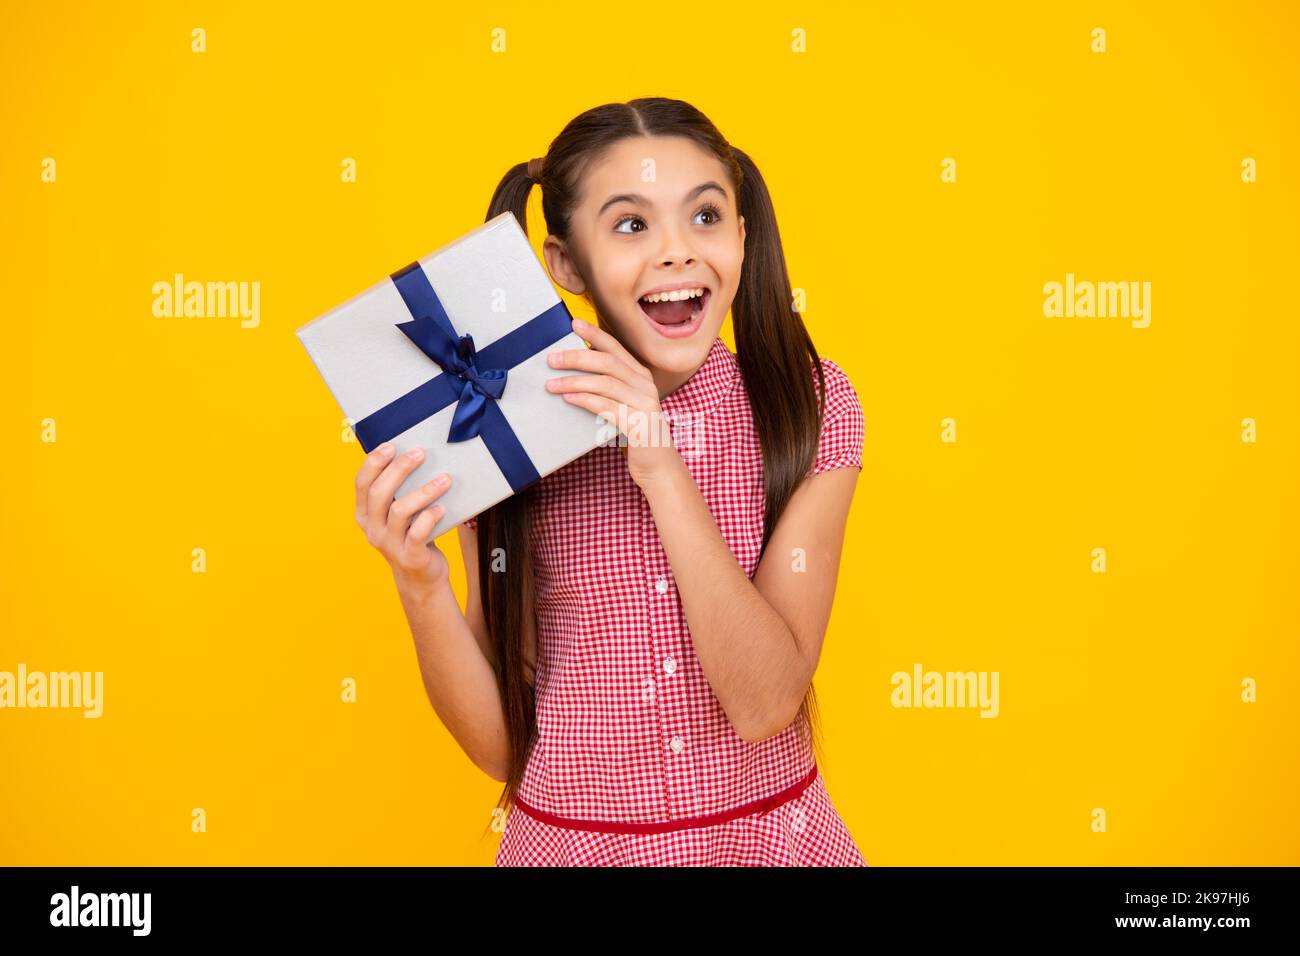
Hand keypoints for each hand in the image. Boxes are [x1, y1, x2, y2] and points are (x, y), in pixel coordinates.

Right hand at [355, 442, 452, 596]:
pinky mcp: (409, 556)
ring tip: (444, 479)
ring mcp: (389, 544)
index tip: (391, 445)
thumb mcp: (399, 513)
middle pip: (379, 493)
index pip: (361, 483)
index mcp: (364, 514)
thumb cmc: (412, 534)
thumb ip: (399, 492)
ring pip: (399, 511)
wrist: (420, 576)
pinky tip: (442, 508)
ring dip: (423, 491)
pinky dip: (430, 518)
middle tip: (420, 454)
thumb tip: (417, 455)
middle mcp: (372, 528)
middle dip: (399, 469)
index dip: (373, 462)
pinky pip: (417, 534)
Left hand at [544, 317, 681, 487]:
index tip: (574, 324)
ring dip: (575, 381)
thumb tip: (575, 372)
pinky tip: (568, 399)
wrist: (658, 466)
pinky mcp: (639, 425)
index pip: (616, 348)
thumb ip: (609, 387)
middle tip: (552, 359)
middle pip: (608, 362)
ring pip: (605, 383)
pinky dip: (585, 401)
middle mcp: (645, 386)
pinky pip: (607, 407)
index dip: (595, 334)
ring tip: (552, 384)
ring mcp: (644, 405)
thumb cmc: (635, 433)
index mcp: (641, 377)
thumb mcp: (625, 404)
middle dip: (577, 357)